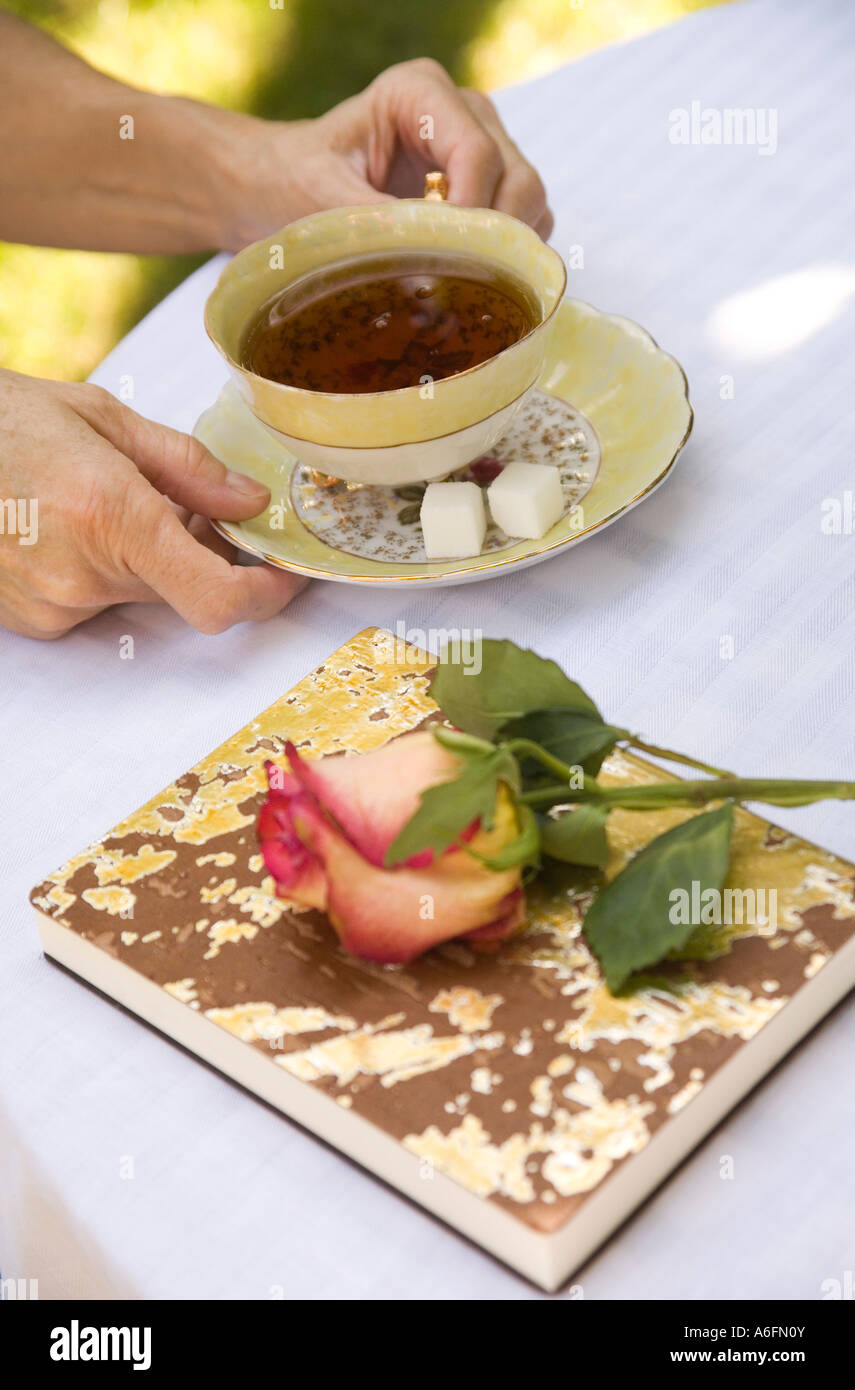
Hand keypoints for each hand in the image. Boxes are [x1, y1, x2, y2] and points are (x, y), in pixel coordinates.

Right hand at [0, 370, 304, 638]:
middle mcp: (82, 574)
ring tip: (104, 500)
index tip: (282, 576)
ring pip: (140, 595)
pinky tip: (68, 525)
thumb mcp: (105, 419)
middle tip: (190, 508)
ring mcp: (52, 605)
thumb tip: (250, 502)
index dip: (263, 597)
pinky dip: (102, 571)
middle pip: (184, 590)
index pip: (216, 599)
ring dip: (146, 559)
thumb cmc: (4, 420)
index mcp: (112, 516)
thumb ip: (188, 467)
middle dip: (202, 556)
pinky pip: (96, 604)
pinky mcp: (31, 621)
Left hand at [216, 58, 553, 249]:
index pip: (477, 152)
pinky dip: (506, 257)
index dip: (472, 213)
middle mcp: (463, 110)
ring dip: (505, 251)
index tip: (448, 263)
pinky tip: (467, 277)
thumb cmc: (298, 183)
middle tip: (461, 284)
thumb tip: (430, 278)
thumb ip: (379, 230)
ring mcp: (484, 145)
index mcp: (419, 92)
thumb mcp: (325, 201)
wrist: (287, 187)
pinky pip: (524, 224)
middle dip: (496, 238)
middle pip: (518, 178)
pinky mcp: (490, 185)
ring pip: (530, 202)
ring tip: (461, 282)